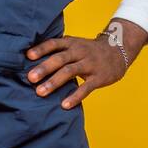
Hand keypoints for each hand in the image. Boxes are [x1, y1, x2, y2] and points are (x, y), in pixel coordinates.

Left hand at [25, 18, 147, 108]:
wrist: (119, 51)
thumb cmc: (89, 50)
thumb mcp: (75, 44)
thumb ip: (58, 49)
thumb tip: (31, 58)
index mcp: (72, 43)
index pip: (54, 43)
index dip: (41, 49)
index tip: (28, 56)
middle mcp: (79, 51)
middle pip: (60, 58)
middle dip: (44, 68)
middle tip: (30, 78)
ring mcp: (90, 64)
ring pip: (69, 72)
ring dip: (54, 82)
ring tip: (40, 92)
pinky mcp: (99, 77)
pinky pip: (86, 88)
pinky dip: (75, 96)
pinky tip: (64, 105)